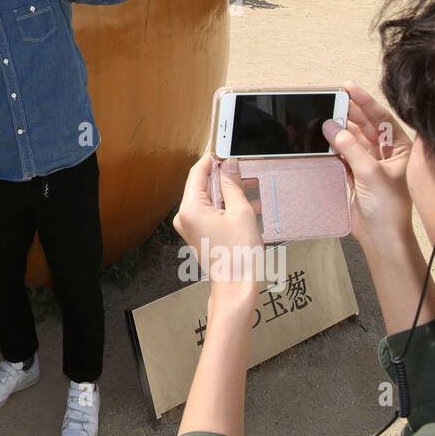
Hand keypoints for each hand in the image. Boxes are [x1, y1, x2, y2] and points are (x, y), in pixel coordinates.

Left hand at [173, 154, 264, 305]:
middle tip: (244, 169)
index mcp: (190, 208)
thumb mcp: (241, 212)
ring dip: (228, 192)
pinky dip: (226, 206)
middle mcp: (184, 216)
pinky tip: (247, 204)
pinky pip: (210, 212)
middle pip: (201, 185)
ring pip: (208, 199)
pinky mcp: (198, 234)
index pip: (197, 172)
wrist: (236, 287)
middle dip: (223, 176)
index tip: (226, 148)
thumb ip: (232, 184)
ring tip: (250, 186)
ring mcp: (189, 226)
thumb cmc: (240, 252)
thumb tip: (228, 164)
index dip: (212, 159)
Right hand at [322, 81, 413, 251]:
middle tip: (330, 100)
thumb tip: (330, 126)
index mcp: (400, 149)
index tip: (348, 87)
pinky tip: (322, 138)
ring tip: (322, 117)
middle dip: (349, 113)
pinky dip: (333, 146)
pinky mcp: (357, 174)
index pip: (382, 118)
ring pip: (353, 139)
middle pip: (366, 126)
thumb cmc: (388, 207)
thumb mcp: (370, 173)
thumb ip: (350, 147)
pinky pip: (343, 154)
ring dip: (339, 130)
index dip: (365, 101)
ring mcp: (371, 163)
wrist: (381, 237)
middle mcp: (387, 153)